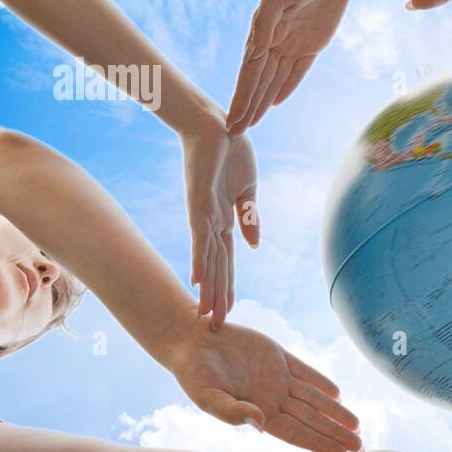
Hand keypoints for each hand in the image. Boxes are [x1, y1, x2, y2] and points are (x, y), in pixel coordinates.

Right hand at [169, 316, 359, 451]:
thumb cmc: (193, 374)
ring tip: (356, 424)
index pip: (295, 434)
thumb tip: (259, 424)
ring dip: (335, 411)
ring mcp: (277, 378)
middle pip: (311, 420)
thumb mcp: (207, 397)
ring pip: (313, 398)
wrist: (192, 341)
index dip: (318, 444)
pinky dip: (321, 381)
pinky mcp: (278, 356)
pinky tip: (338, 394)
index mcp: (257, 413)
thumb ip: (232, 412)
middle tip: (360, 446)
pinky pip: (305, 371)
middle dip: (335, 433)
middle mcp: (272, 399)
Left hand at [179, 124, 260, 325]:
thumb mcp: (248, 189)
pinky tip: (198, 280)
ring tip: (207, 315)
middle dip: (218, 298)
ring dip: (209, 289)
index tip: (229, 312)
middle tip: (216, 328)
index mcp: (224, 219)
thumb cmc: (231, 150)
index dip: (228, 286)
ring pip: (209, 260)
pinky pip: (201, 237)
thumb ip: (250, 217)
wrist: (217, 123)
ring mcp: (204, 215)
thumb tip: (254, 246)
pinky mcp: (199, 204)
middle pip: (217, 268)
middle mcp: (212, 223)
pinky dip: (200, 259)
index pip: (228, 260)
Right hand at [228, 0, 351, 133]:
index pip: (249, 72)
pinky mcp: (313, 44)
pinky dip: (286, 86)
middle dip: (246, 107)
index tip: (231, 120)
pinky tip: (275, 102)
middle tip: (233, 132)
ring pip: (274, 80)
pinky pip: (297, 71)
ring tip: (250, 123)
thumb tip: (252, 54)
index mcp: (262, 30)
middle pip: (258, 82)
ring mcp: (292, 43)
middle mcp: (274, 39)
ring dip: (261, 102)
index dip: (241, 98)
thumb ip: (266, 23)